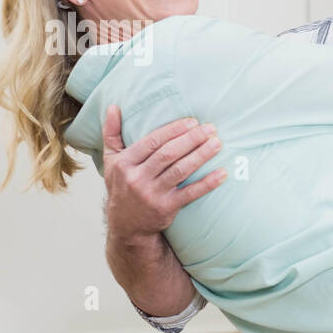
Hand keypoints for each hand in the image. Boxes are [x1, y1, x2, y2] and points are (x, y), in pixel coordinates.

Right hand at [102, 105, 226, 239]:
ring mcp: (152, 194)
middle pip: (168, 154)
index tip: (193, 121)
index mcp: (124, 163)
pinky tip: (222, 173)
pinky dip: (207, 183)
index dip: (174, 130)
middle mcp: (137, 178)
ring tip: (218, 143)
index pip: (152, 141)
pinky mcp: (166, 208)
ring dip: (201, 156)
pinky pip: (190, 193)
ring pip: (180, 171)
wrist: (126, 226)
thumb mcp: (110, 161)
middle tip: (211, 129)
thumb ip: (111, 133)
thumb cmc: (122, 186)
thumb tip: (113, 106)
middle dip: (191, 139)